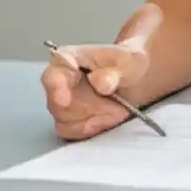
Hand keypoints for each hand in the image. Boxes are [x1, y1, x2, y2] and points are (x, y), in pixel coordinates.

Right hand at [40, 2, 162, 140]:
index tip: (64, 100)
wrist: (137, 78)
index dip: (56, 88)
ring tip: (116, 107)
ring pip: (66, 120)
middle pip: (59, 105)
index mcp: (68, 59)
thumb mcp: (128, 62)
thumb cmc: (128, 63)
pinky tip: (108, 116)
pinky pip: (73, 131)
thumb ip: (114, 71)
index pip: (52, 75)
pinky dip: (93, 126)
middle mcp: (60, 81)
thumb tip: (99, 81)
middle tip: (116, 103)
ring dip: (94, 117)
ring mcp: (63, 103)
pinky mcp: (70, 119)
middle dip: (90, 107)